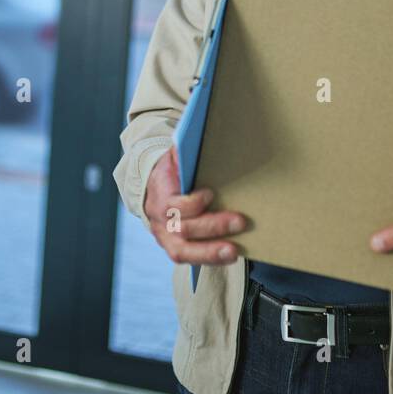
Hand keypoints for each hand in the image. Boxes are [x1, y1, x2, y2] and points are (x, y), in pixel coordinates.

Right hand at [143, 145, 246, 265]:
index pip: (174, 205)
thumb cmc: (172, 172)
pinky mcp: (175, 249)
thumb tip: (191, 134)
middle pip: (183, 229)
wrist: (152, 190)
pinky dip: (210, 258)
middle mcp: (160, 221)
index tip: (210, 193)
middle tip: (240, 221)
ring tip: (234, 251)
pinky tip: (229, 255)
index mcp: (160, 196)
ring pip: (185, 250)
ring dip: (211, 251)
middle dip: (213, 226)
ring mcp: (166, 238)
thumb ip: (180, 150)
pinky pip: (190, 259)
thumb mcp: (173, 158)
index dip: (191, 202)